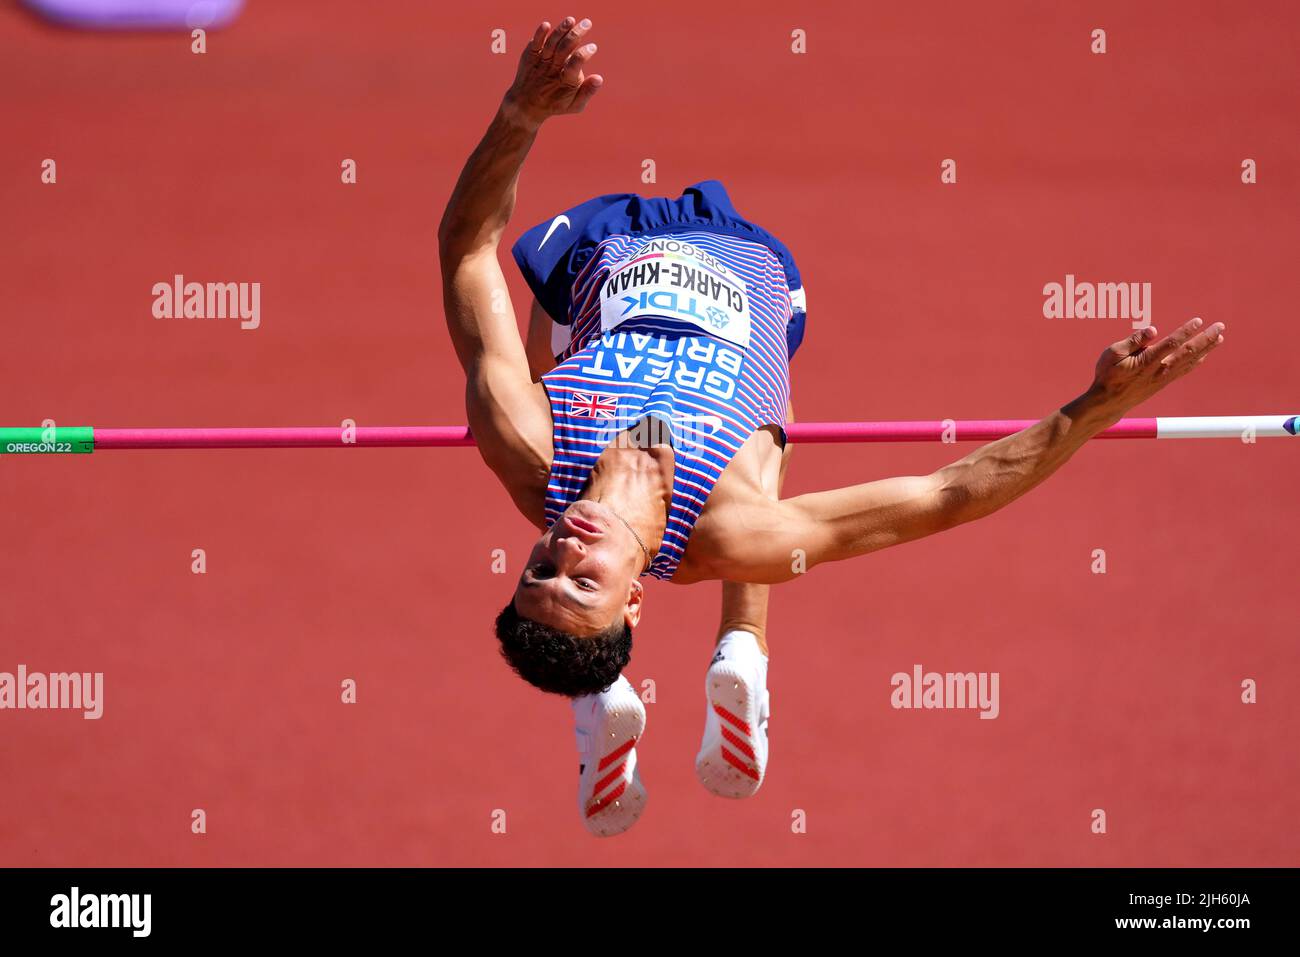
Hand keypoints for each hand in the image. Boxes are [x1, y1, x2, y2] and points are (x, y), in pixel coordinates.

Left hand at [504, 17, 602, 128]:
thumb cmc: (555, 104)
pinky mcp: (530, 56)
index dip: (583, 56)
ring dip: (561, 30)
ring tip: (572, 20)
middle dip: (576, 35)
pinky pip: (534, 44)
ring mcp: (540, 63)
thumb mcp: (575, 105)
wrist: (525, 105)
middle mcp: (551, 71)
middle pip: (563, 50)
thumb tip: (599, 78)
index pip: (574, 66)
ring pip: (551, 44)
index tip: (593, 47)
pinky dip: (539, 34)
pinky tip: (546, 25)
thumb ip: (587, 92)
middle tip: (587, 23)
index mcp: (565, 83)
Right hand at [1088, 318, 1225, 418]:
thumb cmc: (1107, 375)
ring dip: (1206, 349)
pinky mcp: (1163, 383)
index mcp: (1146, 361)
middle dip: (1205, 338)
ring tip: (1219, 337)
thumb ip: (1133, 340)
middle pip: (1188, 352)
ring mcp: (1163, 378)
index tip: (1198, 321)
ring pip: (1189, 361)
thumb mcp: (1112, 354)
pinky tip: (1204, 355)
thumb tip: (1153, 329)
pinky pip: (1184, 370)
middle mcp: (1159, 370)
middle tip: (1220, 326)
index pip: (1171, 343)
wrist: (1108, 403)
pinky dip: (1196, 361)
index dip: (1186, 331)